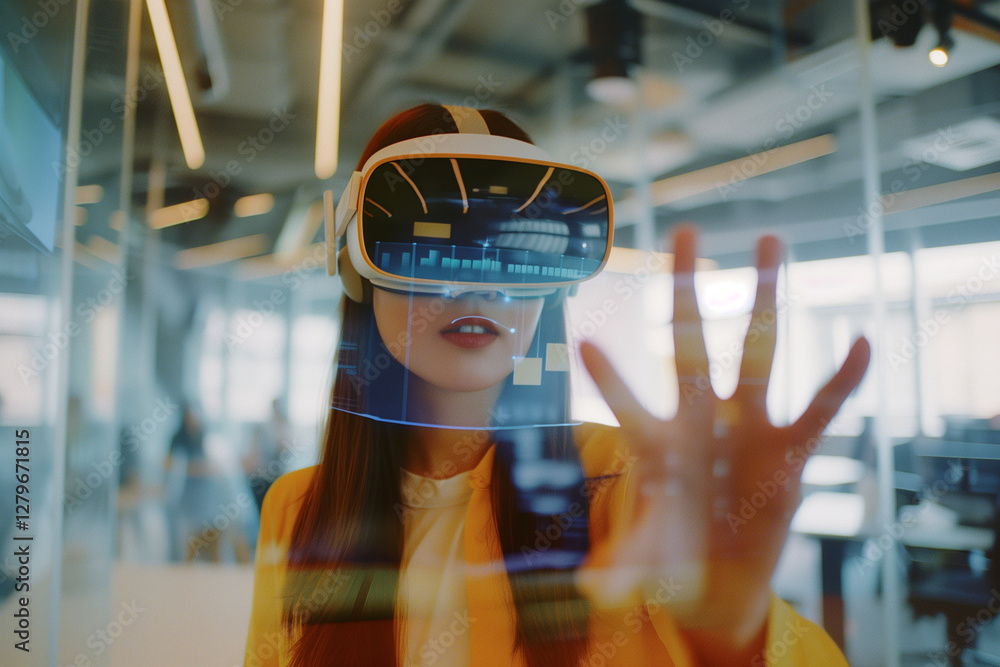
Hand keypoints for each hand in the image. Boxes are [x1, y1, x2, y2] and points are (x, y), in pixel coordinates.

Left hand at [578, 226, 869, 660]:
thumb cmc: (670, 553)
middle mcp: (699, 419)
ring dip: (766, 300)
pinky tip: (860, 343)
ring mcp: (745, 428)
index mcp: (656, 442)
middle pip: (691, 343)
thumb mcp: (645, 560)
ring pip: (758, 352)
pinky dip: (841, 380)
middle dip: (687, 290)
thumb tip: (591, 591)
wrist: (714, 575)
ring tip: (771, 241)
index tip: (585, 339)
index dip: (610, 376)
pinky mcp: (787, 450)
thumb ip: (623, 567)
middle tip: (685, 230)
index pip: (627, 401)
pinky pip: (820, 409)